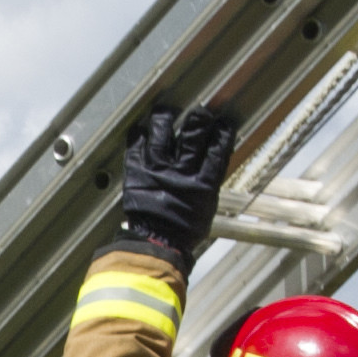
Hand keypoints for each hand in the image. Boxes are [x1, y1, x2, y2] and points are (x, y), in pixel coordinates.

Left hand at [113, 106, 238, 264]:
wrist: (156, 244)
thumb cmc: (184, 230)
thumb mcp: (206, 205)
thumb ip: (209, 179)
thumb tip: (214, 158)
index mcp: (204, 184)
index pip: (218, 149)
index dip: (222, 132)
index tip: (222, 122)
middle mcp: (182, 172)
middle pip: (192, 135)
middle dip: (198, 119)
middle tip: (199, 112)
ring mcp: (157, 170)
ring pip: (161, 133)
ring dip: (164, 118)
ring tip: (165, 113)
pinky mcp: (136, 173)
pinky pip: (135, 146)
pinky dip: (138, 135)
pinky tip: (141, 129)